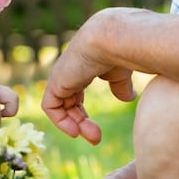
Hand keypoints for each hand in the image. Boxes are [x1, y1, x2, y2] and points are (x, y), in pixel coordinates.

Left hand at [42, 9, 138, 143]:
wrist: (112, 39)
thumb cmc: (122, 51)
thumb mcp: (120, 72)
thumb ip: (120, 85)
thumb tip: (128, 97)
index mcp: (83, 66)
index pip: (76, 94)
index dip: (83, 115)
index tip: (97, 132)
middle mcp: (69, 71)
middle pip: (69, 103)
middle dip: (81, 124)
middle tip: (96, 139)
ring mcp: (61, 76)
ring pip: (61, 107)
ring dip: (75, 126)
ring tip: (93, 138)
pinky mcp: (55, 82)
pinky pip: (50, 107)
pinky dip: (60, 121)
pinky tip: (76, 131)